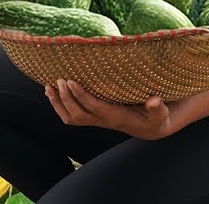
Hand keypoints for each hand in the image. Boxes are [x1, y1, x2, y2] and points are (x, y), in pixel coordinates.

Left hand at [44, 80, 174, 140]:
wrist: (150, 129)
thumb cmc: (155, 117)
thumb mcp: (160, 114)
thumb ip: (158, 108)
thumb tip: (154, 101)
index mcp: (117, 117)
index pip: (94, 108)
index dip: (81, 96)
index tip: (71, 81)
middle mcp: (103, 120)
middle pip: (78, 114)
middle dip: (66, 98)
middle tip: (59, 80)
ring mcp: (96, 120)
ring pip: (71, 117)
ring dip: (58, 103)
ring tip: (48, 87)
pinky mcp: (93, 117)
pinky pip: (72, 116)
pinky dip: (59, 105)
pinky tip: (51, 92)